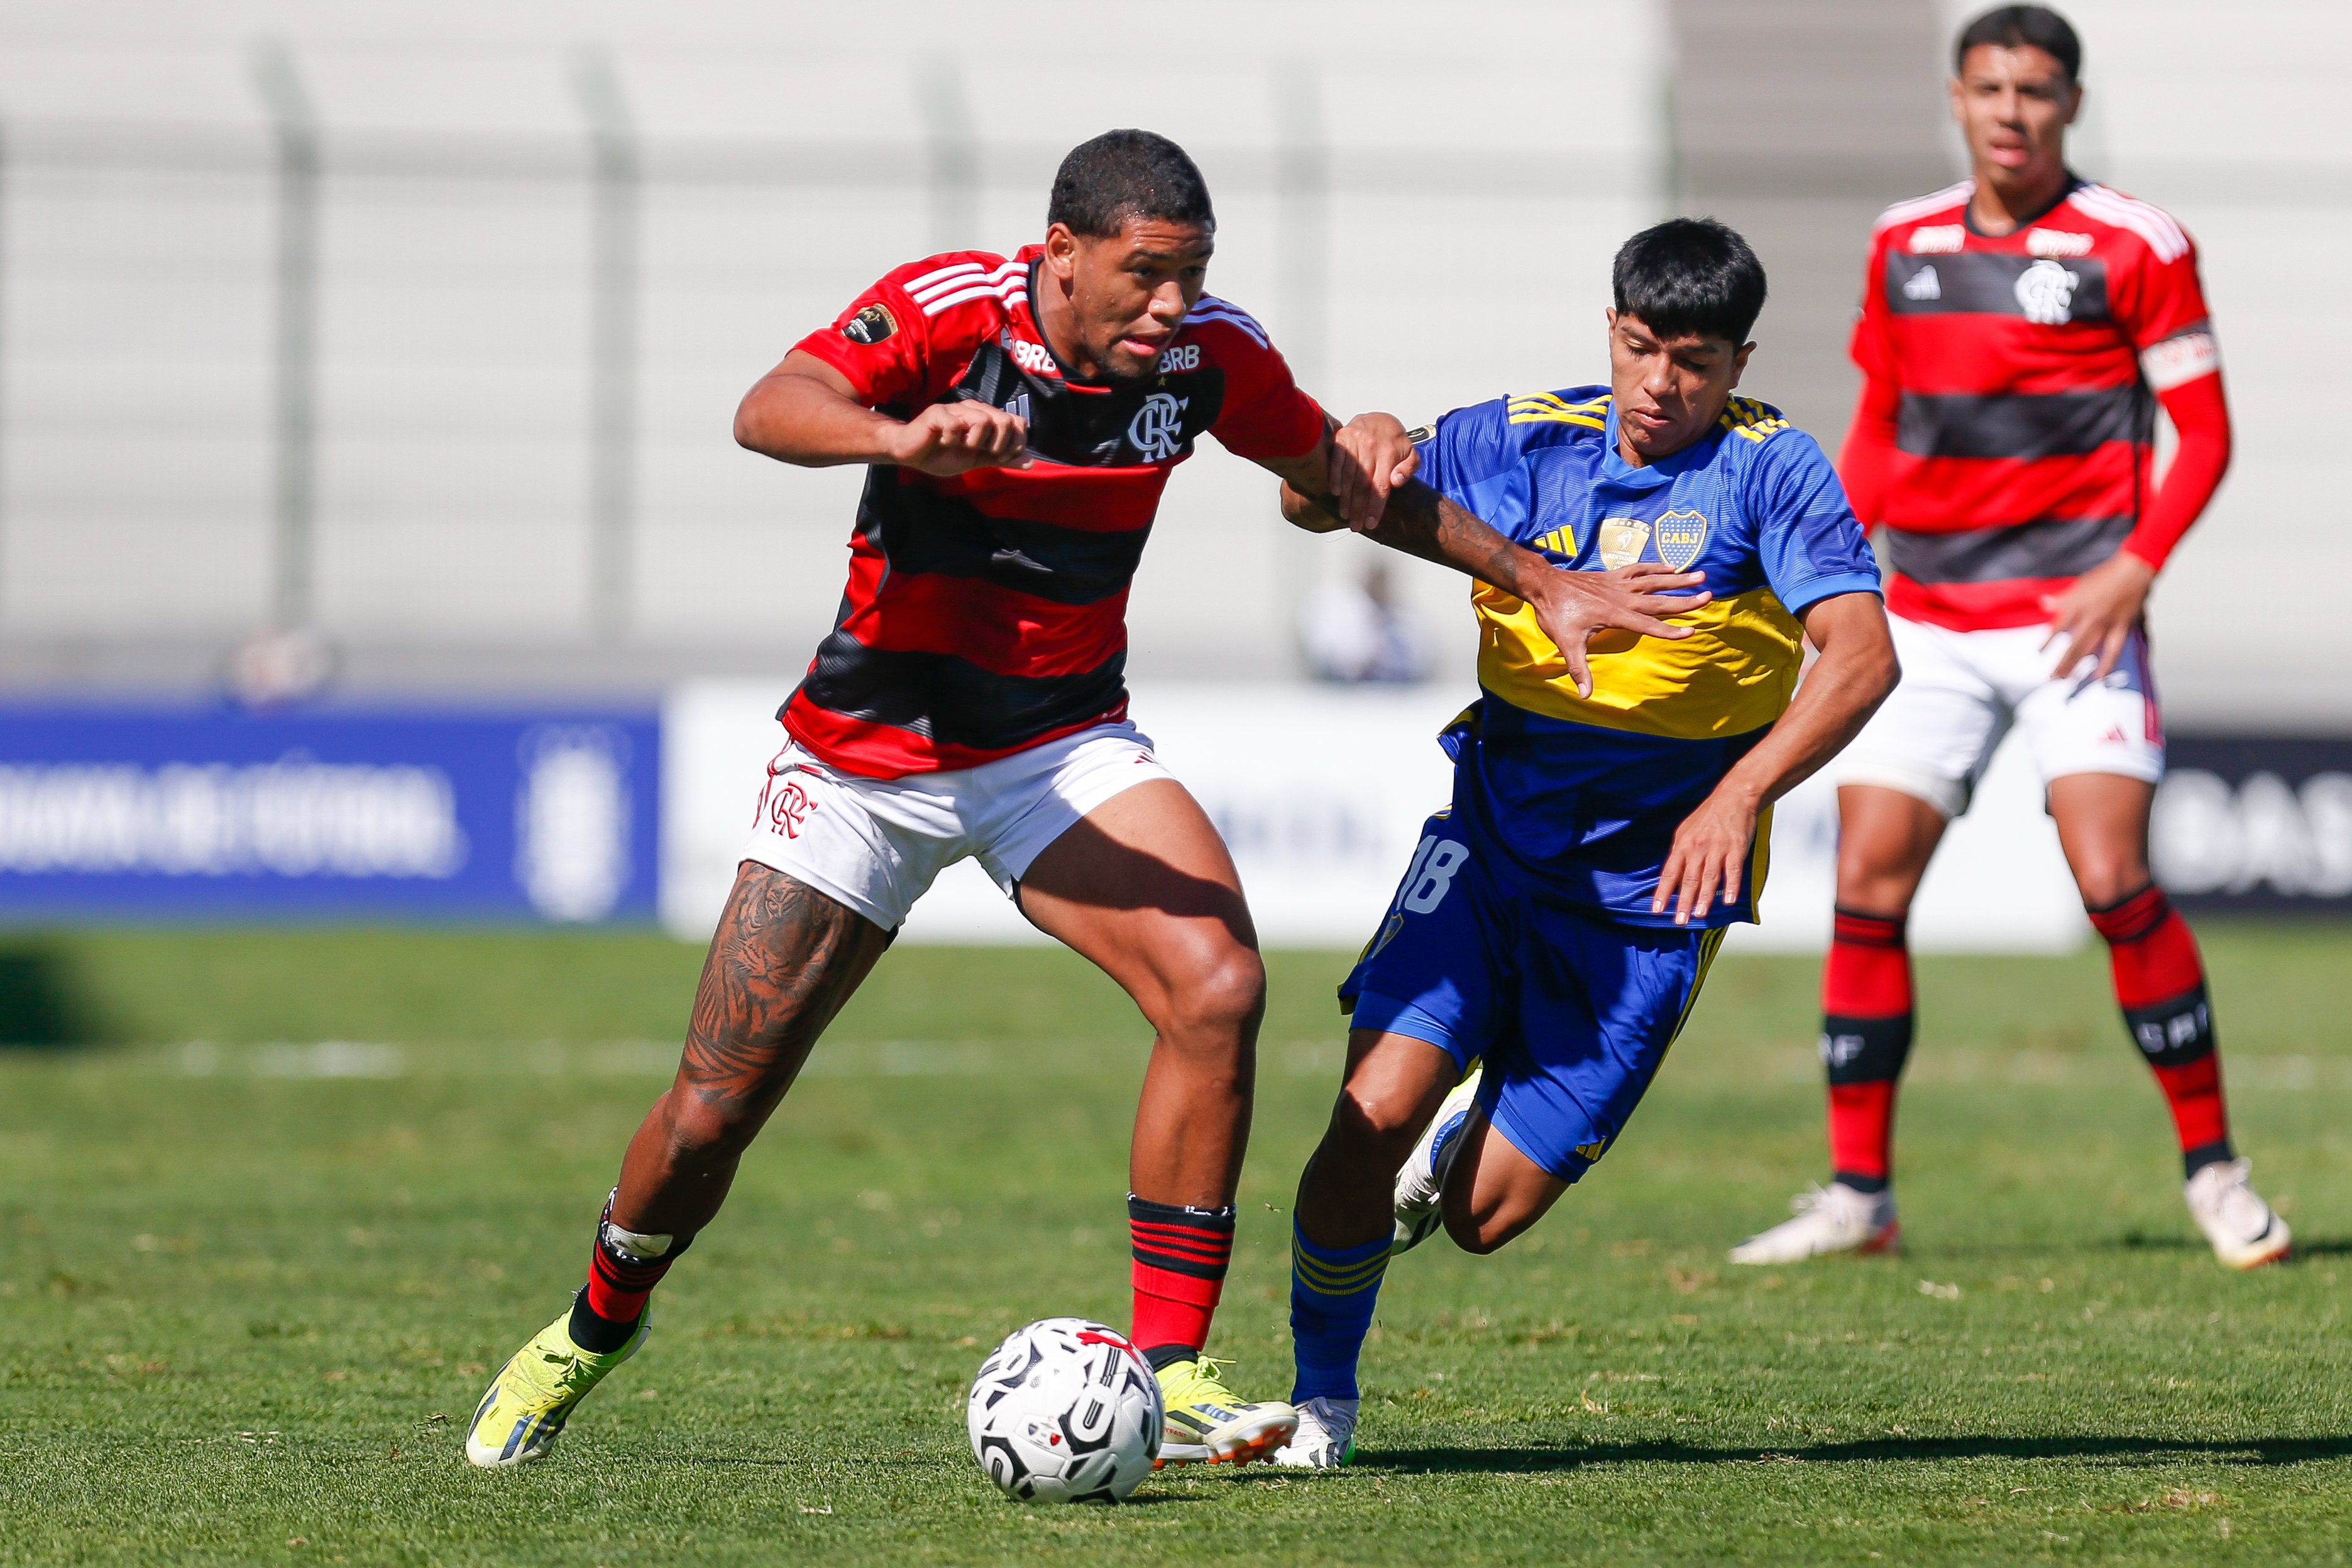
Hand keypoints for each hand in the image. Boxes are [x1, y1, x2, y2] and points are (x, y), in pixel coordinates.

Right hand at [885, 400, 1030, 475]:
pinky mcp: (937, 413)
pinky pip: (955, 425)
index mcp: (987, 417)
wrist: (912, 454)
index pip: (1017, 422)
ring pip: (984, 420)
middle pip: (1004, 420)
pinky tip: (943, 442)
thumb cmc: (943, 454)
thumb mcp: (979, 460)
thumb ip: (1003, 458)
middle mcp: (975, 409)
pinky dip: (951, 440)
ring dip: (975, 442)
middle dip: (998, 444)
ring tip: (960, 446)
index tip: (1000, 457)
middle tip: (980, 452)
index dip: (1015, 442)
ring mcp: (956, 409)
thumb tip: (1031, 462)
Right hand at [1328, 412, 1420, 531]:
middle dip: (1358, 509)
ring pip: (1349, 476)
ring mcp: (1355, 442)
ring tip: (1346, 515)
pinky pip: (1336, 461)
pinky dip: (1335, 477)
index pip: (1380, 487)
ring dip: (1346, 498)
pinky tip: (1336, 493)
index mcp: (1389, 453)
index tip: (1371, 523)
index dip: (1375, 507)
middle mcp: (1371, 447)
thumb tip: (1396, 482)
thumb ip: (1409, 468)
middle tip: (1356, 525)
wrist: (1378, 418)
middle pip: (1363, 485)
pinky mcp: (1342, 438)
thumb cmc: (1395, 441)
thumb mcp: (1411, 452)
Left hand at [1523, 562, 1711, 697]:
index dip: (1669, 630)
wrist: (1544, 584)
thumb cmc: (1556, 614)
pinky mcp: (1613, 575)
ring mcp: (1618, 584)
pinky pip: (1639, 569)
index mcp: (1614, 614)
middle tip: (1708, 596)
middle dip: (1684, 600)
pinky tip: (1672, 566)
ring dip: (1677, 579)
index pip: (1648, 624)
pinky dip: (1656, 567)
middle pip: (1658, 600)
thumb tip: (1585, 695)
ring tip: (1701, 575)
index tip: (1691, 631)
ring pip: (1654, 580)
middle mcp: (1621, 597)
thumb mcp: (1566, 644)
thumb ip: (1579, 669)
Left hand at [1653, 784, 1757, 926]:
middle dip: (1683, 902)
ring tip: (1699, 914)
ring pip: (1709, 877)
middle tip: (1680, 920)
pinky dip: (1731, 886)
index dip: (1663, 892)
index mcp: (1683, 845)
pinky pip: (1733, 870)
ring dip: (1704, 898)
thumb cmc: (1708, 816)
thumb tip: (1671, 877)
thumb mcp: (1685, 831)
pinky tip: (1728, 900)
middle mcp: (1698, 848)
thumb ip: (1679, 854)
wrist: (1734, 797)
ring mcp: (1718, 849)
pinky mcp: (1736, 848)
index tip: (1657, 909)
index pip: (1670, 873)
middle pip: (1688, 879)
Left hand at [2040, 551, 2152, 680]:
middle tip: (2052, 677)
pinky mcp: (2122, 627)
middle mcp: (2089, 618)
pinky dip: (2106, 664)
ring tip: (2067, 679)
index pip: (2057, 628)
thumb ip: (2062, 599)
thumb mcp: (2079, 585)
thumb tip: (2044, 603)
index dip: (2047, 642)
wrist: (2132, 570)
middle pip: (2071, 645)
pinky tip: (2099, 676)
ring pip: (2088, 650)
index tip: (2039, 653)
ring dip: (2076, 665)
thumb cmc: (2106, 575)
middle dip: (2060, 662)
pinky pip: (2113, 650)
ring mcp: (2106, 624)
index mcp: (2077, 607)